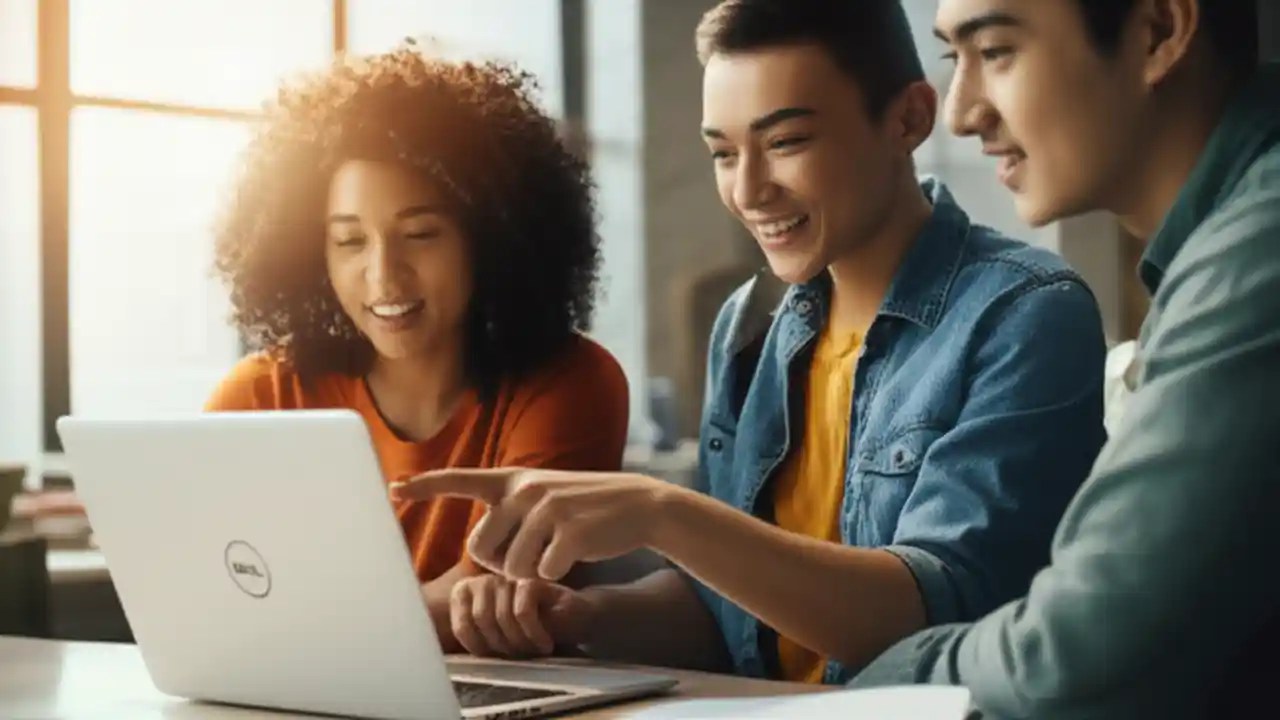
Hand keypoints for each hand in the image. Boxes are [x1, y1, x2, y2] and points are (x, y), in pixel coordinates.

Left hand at [390, 468, 672, 580]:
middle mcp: (525, 489)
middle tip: (530, 555)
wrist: (639, 504)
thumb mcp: (545, 496)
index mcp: (514, 480)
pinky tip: (575, 556)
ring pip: (510, 568)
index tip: (394, 488)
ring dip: (529, 574)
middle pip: (479, 548)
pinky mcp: (569, 532)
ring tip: (556, 552)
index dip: (425, 486)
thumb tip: (478, 548)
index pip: (461, 479)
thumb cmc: (585, 510)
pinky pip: (541, 575)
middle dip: (498, 565)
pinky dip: (555, 576)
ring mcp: (547, 509)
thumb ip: (511, 511)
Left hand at [450, 574, 596, 657]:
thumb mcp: (495, 639)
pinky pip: (522, 612)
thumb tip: (456, 659)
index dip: (480, 649)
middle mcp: (485, 581)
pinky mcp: (530, 581)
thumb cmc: (530, 632)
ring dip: (519, 642)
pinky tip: (544, 642)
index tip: (496, 657)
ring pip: (501, 616)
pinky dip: (534, 634)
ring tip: (533, 649)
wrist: (573, 619)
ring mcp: (508, 578)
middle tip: (518, 655)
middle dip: (501, 645)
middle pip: (481, 619)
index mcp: (467, 593)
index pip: (461, 626)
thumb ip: (474, 639)